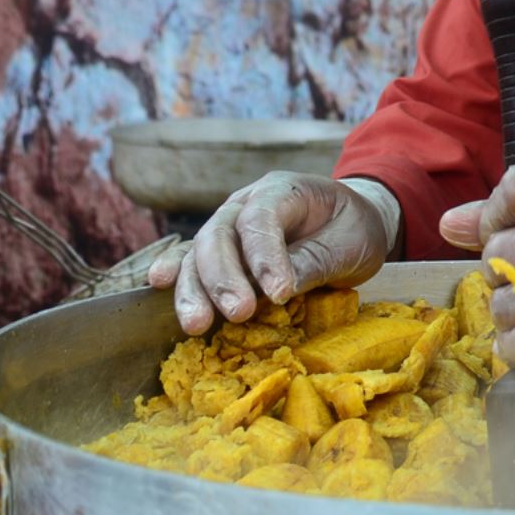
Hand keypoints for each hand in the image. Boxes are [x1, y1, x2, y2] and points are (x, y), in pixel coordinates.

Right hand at [147, 171, 388, 334]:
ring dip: (195, 288)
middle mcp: (247, 203)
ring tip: (196, 324)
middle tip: (239, 313)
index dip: (265, 256)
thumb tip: (280, 287)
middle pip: (220, 234)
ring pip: (199, 251)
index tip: (278, 293)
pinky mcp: (221, 253)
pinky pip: (191, 260)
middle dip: (224, 277)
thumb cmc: (355, 229)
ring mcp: (229, 226)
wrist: (353, 223)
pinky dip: (176, 274)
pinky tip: (159, 286)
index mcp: (284, 190)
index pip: (262, 219)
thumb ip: (318, 259)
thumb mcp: (353, 242)